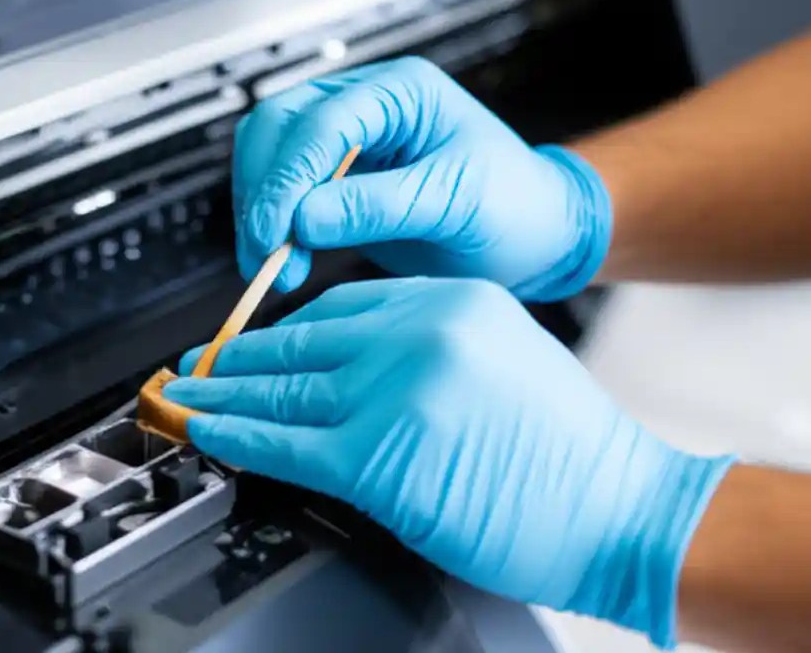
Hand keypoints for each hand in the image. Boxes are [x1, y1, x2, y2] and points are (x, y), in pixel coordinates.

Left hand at [163, 279, 732, 647]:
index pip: (339, 305)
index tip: (254, 342)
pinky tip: (208, 432)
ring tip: (184, 397)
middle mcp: (416, 332)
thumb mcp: (500, 357)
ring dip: (221, 394)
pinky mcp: (374, 454)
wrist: (625, 510)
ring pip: (282, 386)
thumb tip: (346, 369)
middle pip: (299, 339)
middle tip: (197, 366)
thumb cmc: (574, 451)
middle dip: (238, 357)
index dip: (283, 327)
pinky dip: (235, 435)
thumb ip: (425, 349)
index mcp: (449, 301)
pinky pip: (284, 439)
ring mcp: (392, 391)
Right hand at [233, 57, 610, 301]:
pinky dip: (270, 224)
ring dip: (258, 209)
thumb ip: (377, 207)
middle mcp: (365, 104)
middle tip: (265, 253)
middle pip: (277, 126)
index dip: (287, 178)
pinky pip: (280, 190)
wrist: (536, 235)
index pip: (320, 122)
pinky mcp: (333, 179)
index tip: (274, 234)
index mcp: (401, 92)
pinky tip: (281, 260)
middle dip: (262, 191)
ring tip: (272, 265)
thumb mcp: (455, 204)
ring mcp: (344, 140)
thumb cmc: (515, 206)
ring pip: (266, 155)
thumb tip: (302, 220)